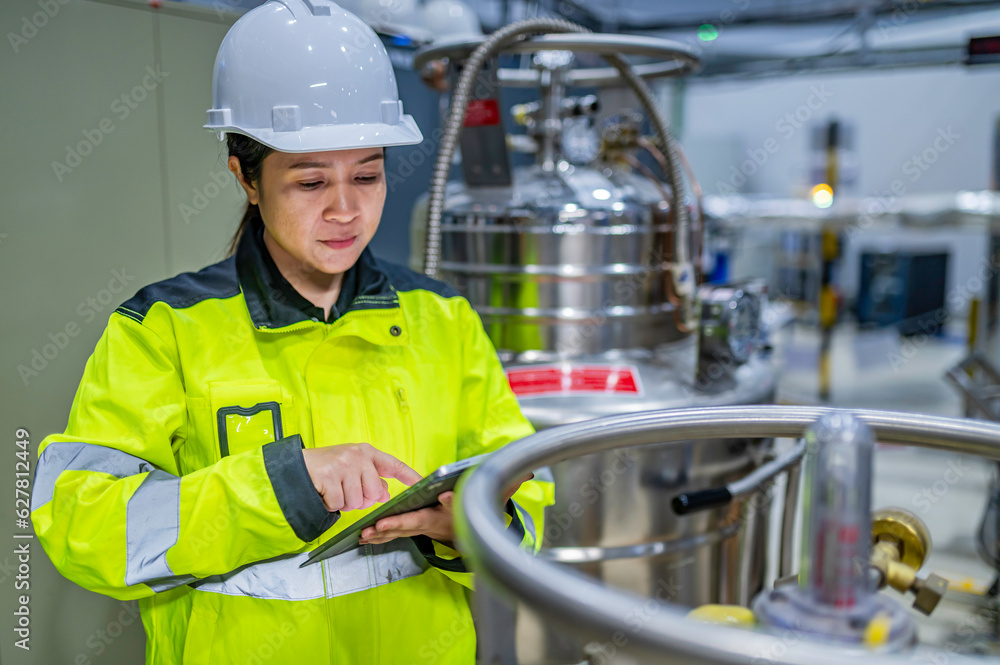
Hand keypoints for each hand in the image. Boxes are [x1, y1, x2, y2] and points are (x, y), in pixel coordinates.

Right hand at [302, 443, 420, 512]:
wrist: (294, 467)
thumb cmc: (326, 469)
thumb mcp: (352, 468)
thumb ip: (371, 479)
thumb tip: (386, 492)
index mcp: (366, 453)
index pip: (393, 464)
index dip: (409, 475)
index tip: (422, 483)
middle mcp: (357, 456)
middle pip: (374, 493)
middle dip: (361, 499)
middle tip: (345, 490)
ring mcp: (343, 464)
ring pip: (356, 502)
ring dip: (344, 503)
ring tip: (333, 490)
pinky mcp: (329, 475)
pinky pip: (339, 504)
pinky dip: (331, 504)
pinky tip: (324, 493)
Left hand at [358, 472, 534, 545]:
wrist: (471, 533)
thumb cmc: (479, 512)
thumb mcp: (497, 498)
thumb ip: (509, 485)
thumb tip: (526, 473)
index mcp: (454, 513)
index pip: (455, 506)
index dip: (452, 502)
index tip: (445, 496)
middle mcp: (435, 523)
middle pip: (416, 524)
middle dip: (397, 526)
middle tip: (379, 526)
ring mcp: (421, 529)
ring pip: (399, 532)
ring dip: (381, 534)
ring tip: (364, 534)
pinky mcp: (411, 529)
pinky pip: (393, 533)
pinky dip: (379, 535)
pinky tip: (364, 535)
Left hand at [360, 491, 456, 545]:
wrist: (456, 528)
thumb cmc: (456, 513)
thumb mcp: (458, 506)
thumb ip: (451, 501)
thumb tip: (444, 495)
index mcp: (429, 519)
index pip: (411, 521)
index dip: (396, 523)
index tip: (381, 524)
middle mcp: (419, 527)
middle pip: (398, 530)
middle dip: (380, 532)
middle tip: (364, 532)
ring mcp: (413, 531)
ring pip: (393, 534)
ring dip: (377, 536)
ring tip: (361, 536)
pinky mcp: (409, 531)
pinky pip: (393, 535)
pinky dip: (380, 537)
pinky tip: (367, 538)